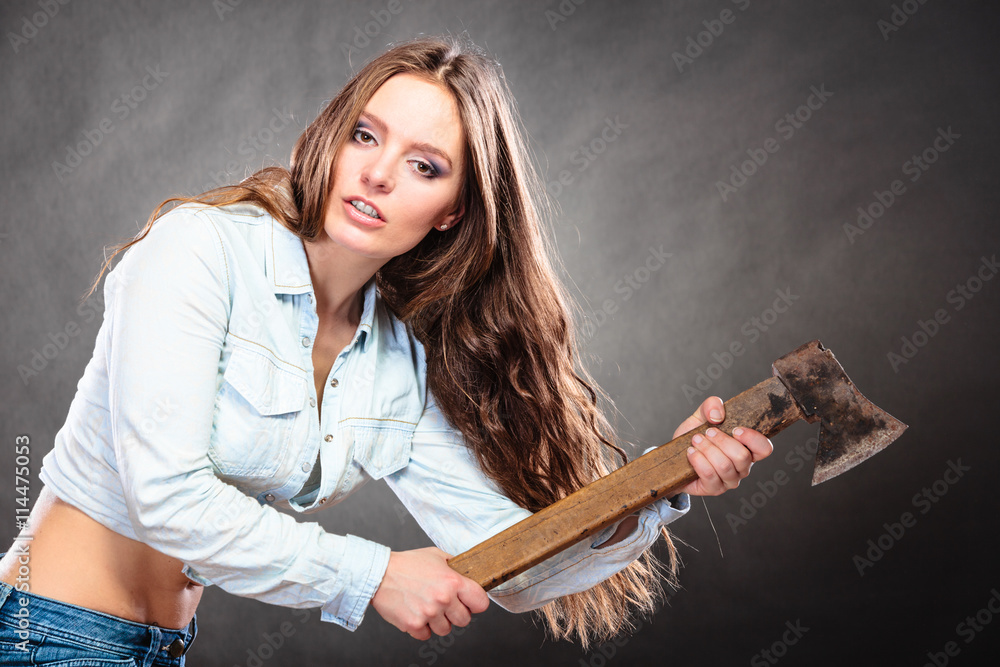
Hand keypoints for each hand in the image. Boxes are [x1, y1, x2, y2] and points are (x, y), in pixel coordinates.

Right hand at [370, 547, 488, 639]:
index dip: (476, 602)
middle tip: (444, 604)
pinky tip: (415, 612)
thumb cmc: (406, 563)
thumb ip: (454, 565)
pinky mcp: (413, 625)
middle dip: (456, 613)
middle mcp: (443, 599)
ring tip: (427, 607)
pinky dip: (421, 627)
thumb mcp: (436, 555)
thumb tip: (468, 571)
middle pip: (465, 620)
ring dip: (438, 621)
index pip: (481, 602)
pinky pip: (426, 635)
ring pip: (445, 630)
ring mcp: (428, 613)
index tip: (470, 602)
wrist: (379, 573)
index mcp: (452, 581)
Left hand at [673, 396, 772, 495]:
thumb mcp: (701, 416)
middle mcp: (742, 467)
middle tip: (707, 432)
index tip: (735, 429)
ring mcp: (729, 480)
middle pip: (742, 457)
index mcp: (746, 448)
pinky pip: (710, 475)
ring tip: (695, 440)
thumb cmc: (694, 437)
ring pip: (724, 465)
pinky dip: (698, 460)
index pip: (764, 448)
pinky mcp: (714, 488)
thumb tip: (717, 415)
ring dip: (707, 449)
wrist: (675, 458)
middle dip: (721, 441)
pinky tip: (691, 452)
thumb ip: (711, 405)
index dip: (753, 439)